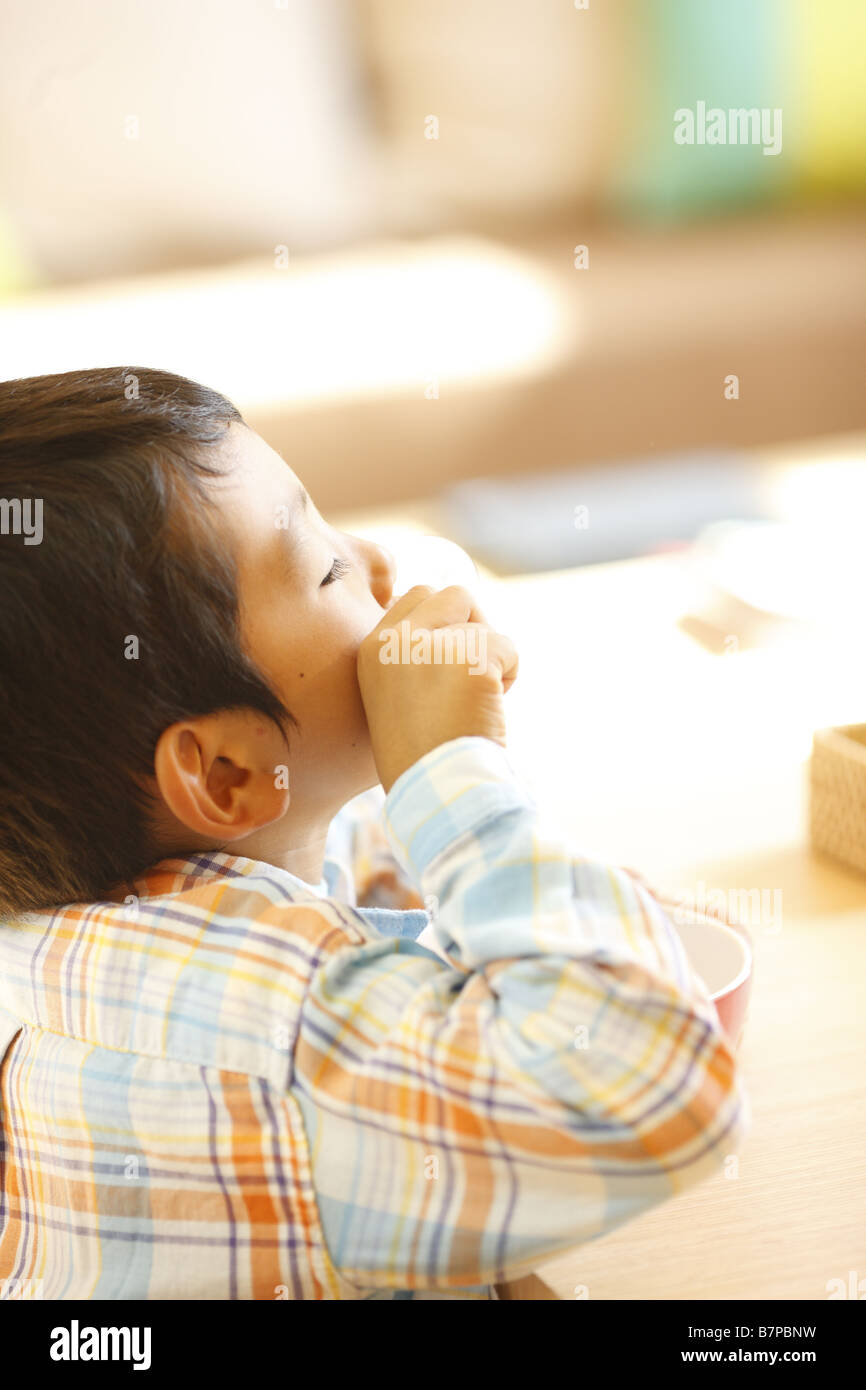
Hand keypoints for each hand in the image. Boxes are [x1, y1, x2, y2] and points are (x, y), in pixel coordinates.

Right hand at [357, 585, 518, 793]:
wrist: (436, 792)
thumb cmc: (422, 751)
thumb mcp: (397, 693)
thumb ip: (413, 653)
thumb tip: (456, 610)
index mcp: (371, 649)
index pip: (416, 596)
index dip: (446, 623)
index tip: (451, 661)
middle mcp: (395, 641)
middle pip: (452, 595)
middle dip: (471, 626)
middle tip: (469, 672)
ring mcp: (430, 647)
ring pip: (482, 622)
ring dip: (491, 656)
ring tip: (474, 701)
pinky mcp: (469, 660)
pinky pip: (507, 645)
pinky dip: (509, 674)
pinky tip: (489, 706)